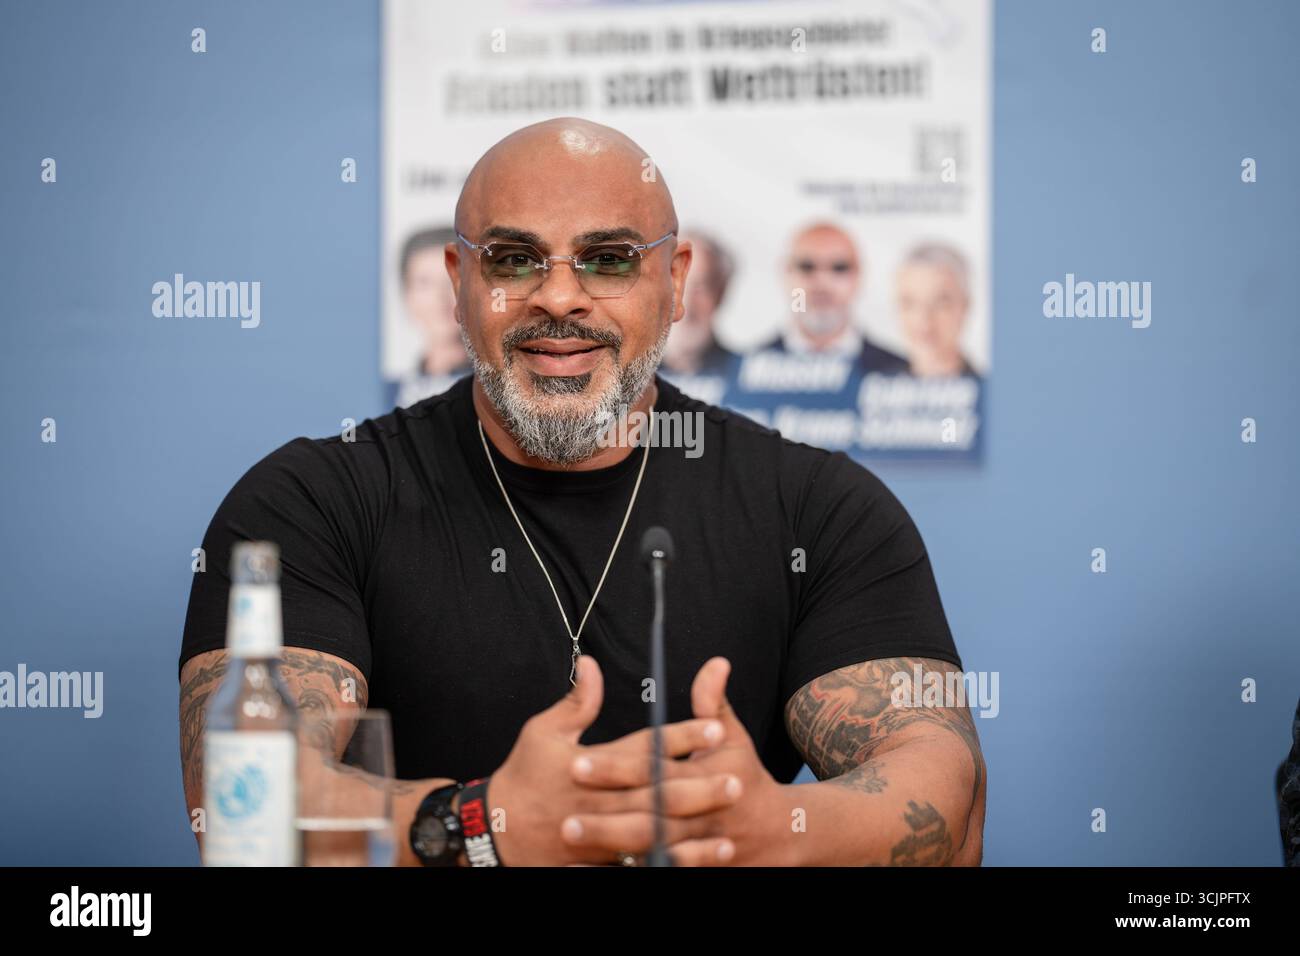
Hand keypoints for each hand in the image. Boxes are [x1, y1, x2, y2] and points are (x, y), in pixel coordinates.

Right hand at [488, 655, 739, 865]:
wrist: (493, 833)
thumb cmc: (522, 775)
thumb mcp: (542, 733)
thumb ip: (575, 703)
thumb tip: (591, 664)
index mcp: (587, 766)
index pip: (641, 750)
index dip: (678, 739)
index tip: (713, 729)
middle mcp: (597, 802)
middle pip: (655, 795)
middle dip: (697, 788)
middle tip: (736, 780)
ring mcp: (599, 837)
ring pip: (653, 833)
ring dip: (694, 828)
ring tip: (727, 824)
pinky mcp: (600, 862)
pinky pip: (641, 864)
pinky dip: (674, 860)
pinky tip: (704, 853)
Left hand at [563, 656, 791, 865]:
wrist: (780, 834)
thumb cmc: (748, 777)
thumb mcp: (734, 738)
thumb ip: (714, 704)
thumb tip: (716, 662)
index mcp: (704, 777)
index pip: (653, 770)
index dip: (616, 768)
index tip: (578, 764)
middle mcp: (700, 816)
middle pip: (648, 816)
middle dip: (606, 818)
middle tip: (564, 817)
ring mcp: (698, 846)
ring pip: (651, 850)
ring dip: (611, 848)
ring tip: (574, 842)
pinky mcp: (694, 869)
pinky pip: (656, 873)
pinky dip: (627, 872)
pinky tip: (585, 871)